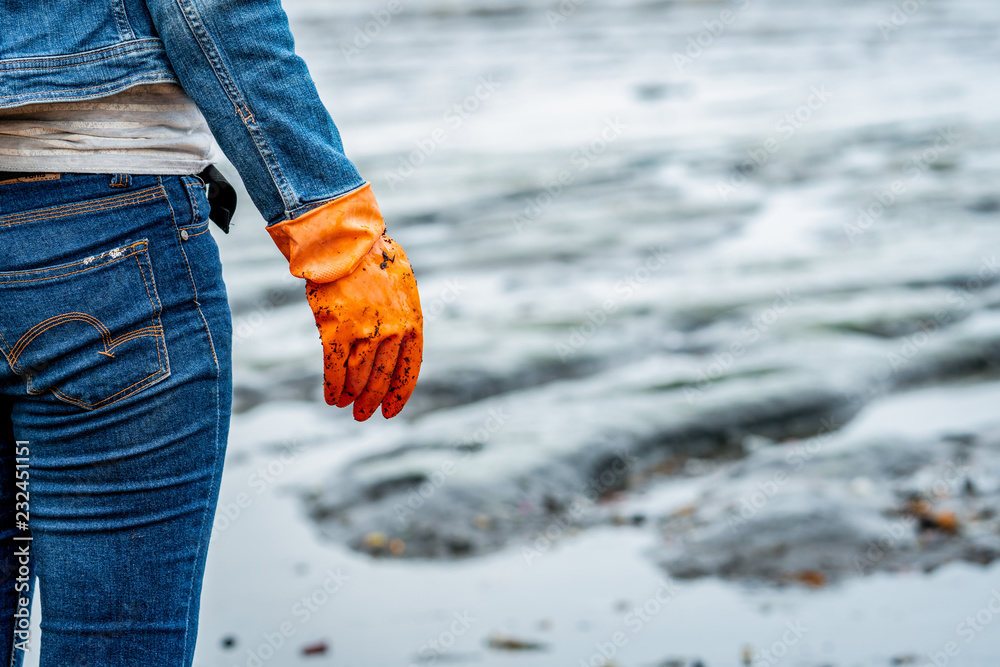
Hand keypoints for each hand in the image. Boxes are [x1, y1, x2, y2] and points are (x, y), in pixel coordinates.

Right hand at [266, 183, 422, 419]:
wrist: (346, 240)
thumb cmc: (374, 259)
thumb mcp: (402, 287)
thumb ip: (400, 316)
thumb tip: (395, 342)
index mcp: (411, 322)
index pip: (409, 370)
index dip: (399, 394)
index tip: (389, 411)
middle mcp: (391, 331)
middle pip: (382, 378)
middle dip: (372, 401)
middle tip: (362, 415)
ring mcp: (363, 332)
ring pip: (358, 377)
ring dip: (350, 395)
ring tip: (344, 404)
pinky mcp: (335, 330)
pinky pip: (334, 368)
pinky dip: (332, 386)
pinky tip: (331, 396)